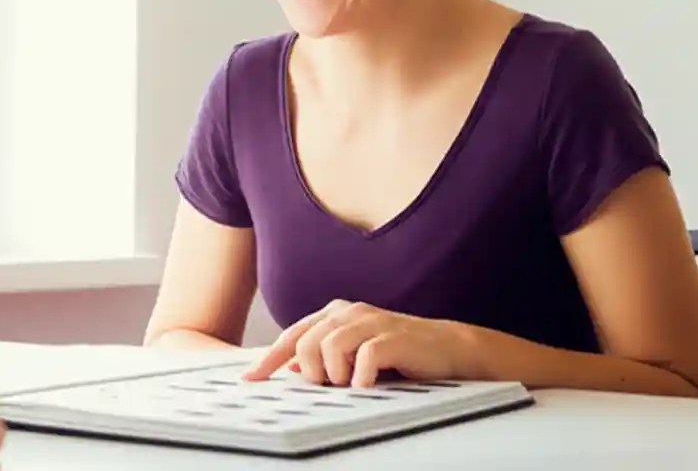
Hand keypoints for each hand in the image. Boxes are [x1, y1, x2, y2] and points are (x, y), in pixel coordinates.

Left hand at [243, 300, 477, 387]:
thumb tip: (290, 373)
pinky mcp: (392, 335)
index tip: (250, 379)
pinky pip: (364, 357)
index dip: (269, 359)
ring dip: (336, 375)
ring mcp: (370, 320)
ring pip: (329, 347)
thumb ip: (325, 358)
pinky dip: (362, 377)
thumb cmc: (397, 355)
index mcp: (334, 315)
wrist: (446, 349)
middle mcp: (348, 312)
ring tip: (352, 384)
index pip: (292, 336)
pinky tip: (368, 385)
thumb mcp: (354, 355)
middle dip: (311, 372)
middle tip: (331, 385)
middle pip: (305, 342)